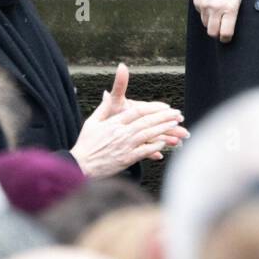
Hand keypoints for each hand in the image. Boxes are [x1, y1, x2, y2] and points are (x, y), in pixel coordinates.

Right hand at [70, 63, 187, 177]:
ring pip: (147, 135)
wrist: (80, 165)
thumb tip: (108, 93)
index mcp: (113, 122)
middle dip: (164, 116)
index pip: (137, 111)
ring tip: (175, 124)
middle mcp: (120, 133)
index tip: (165, 106)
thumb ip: (104, 107)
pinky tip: (165, 142)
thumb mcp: (92, 121)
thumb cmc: (86, 144)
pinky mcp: (126, 159)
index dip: (153, 108)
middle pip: (146, 121)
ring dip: (163, 129)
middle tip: (177, 113)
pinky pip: (144, 152)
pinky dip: (155, 146)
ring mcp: (124, 146)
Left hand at [100, 62, 187, 144]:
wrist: (96, 134)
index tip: (174, 112)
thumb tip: (122, 67)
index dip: (163, 112)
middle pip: (157, 125)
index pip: (153, 111)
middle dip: (171, 127)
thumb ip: (119, 85)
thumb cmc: (106, 115)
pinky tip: (159, 154)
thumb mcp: (114, 100)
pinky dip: (151, 151)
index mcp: (136, 110)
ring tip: (178, 142)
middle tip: (184, 130)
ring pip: (154, 136)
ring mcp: (137, 132)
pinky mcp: (133, 143)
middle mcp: (139, 121)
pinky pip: (143, 148)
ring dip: (166, 139)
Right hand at [192, 0, 240, 41]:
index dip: (226, 38)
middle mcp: (216, 9)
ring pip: (206, 25)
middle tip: (221, 31)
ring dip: (211, 23)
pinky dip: (206, 14)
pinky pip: (201, 15)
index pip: (225, 33)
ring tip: (217, 13)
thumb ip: (234, 13)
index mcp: (229, 8)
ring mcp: (204, 6)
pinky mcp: (197, 3)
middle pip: (213, 33)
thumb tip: (229, 27)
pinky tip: (210, 4)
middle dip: (217, 34)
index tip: (227, 38)